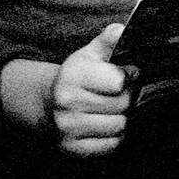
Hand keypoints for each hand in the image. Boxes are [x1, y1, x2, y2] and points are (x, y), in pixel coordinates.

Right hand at [49, 23, 131, 157]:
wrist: (51, 103)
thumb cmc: (80, 75)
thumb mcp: (92, 52)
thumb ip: (109, 39)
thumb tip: (122, 30)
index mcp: (73, 74)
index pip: (118, 82)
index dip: (128, 77)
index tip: (125, 75)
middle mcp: (67, 101)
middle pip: (122, 104)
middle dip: (126, 98)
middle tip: (119, 94)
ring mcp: (67, 127)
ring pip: (119, 126)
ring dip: (121, 117)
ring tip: (112, 109)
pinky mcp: (72, 148)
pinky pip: (112, 145)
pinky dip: (114, 136)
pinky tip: (104, 124)